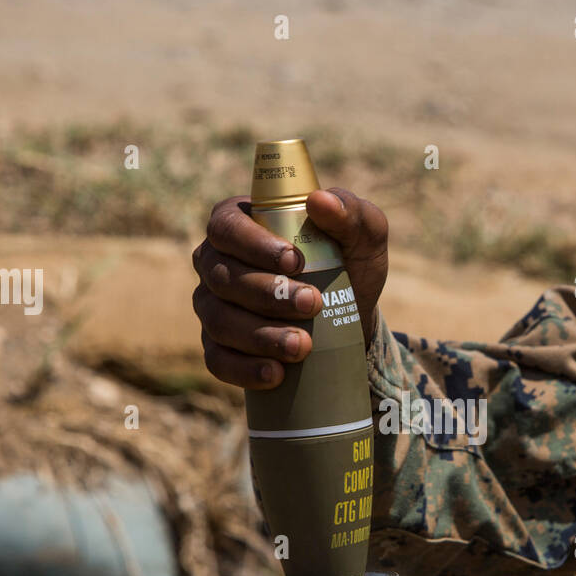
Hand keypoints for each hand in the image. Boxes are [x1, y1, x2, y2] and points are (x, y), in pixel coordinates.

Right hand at [192, 188, 388, 389]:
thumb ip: (352, 212)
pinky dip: (245, 369)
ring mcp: (212, 306)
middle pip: (222, 277)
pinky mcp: (219, 346)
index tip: (294, 261)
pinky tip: (276, 374)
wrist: (352, 319)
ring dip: (261, 335)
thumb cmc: (349, 265)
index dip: (254, 245)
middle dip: (268, 294)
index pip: (227, 227)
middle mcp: (215, 262)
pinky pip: (217, 360)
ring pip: (219, 320)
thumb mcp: (363, 237)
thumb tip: (320, 201)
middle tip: (313, 304)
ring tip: (303, 346)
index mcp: (239, 224)